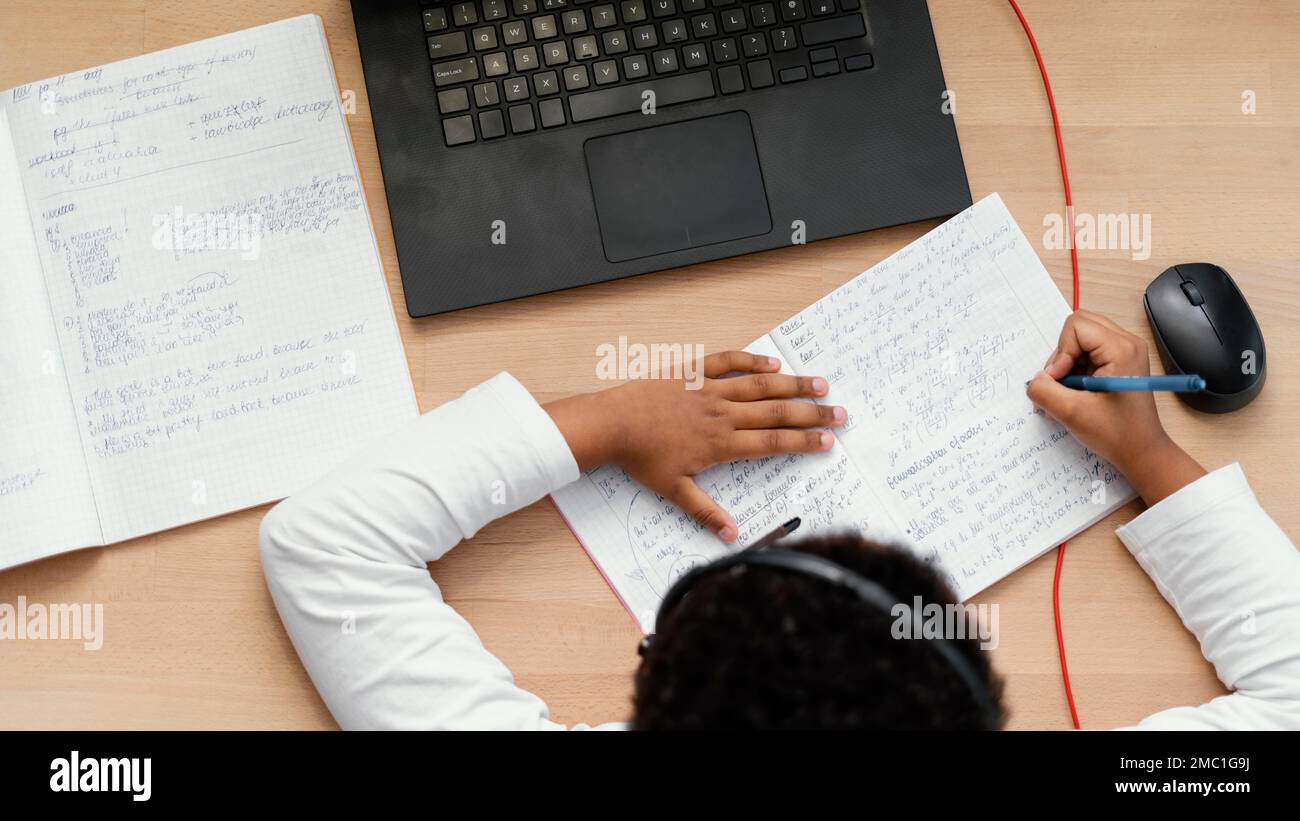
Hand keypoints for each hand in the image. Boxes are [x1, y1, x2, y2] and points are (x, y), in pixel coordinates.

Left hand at [544, 351, 843, 541]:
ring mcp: (709, 390)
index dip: (804, 442)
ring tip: (820, 385)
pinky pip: (728, 362)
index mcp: (722, 444)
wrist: (612, 424)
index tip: (828, 441)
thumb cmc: (641, 459)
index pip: (773, 443)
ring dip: (792, 385)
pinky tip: (773, 363)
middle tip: (840, 413)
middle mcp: (723, 414)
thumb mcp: (673, 491)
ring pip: (759, 386)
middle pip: (776, 413)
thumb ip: (705, 512)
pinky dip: (752, 361)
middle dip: (812, 414)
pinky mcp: (693, 371)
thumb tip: (731, 536)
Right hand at [1026, 310, 1203, 504]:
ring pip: (1080, 339)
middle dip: (1063, 354)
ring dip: (1068, 363)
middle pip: (1079, 326)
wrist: (1141, 451)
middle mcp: (1127, 343)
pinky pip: (1087, 352)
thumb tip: (1034, 380)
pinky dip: (1075, 369)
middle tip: (1063, 383)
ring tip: (1071, 392)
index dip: (1060, 353)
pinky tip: (1077, 392)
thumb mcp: (1071, 413)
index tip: (1060, 382)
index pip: (1076, 326)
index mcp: (1121, 349)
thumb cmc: (1117, 433)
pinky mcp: (1120, 361)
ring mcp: (1125, 351)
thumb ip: (1044, 391)